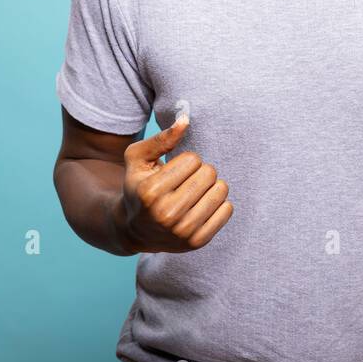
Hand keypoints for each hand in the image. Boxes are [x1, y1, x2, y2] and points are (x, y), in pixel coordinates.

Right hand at [120, 115, 232, 252]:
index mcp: (150, 192)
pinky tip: (202, 205)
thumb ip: (161, 138)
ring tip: (195, 191)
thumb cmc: (138, 186)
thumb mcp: (138, 158)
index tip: (176, 170)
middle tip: (187, 181)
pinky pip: (227, 210)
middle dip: (200, 171)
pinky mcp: (197, 242)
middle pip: (209, 174)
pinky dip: (219, 203)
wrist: (135, 229)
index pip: (193, 160)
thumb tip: (185, 119)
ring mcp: (182, 231)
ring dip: (212, 186)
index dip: (187, 160)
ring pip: (221, 191)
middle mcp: (166, 214)